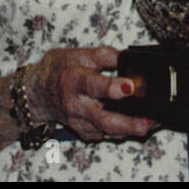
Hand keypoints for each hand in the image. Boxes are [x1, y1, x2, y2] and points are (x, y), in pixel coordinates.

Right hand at [27, 46, 154, 141]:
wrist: (37, 93)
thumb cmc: (59, 70)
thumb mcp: (77, 54)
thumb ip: (103, 55)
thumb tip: (127, 56)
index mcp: (74, 80)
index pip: (92, 84)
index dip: (111, 87)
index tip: (130, 87)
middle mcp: (76, 105)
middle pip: (103, 119)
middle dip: (129, 123)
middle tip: (150, 121)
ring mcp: (80, 122)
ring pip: (107, 131)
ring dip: (131, 130)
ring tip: (151, 123)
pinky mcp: (84, 132)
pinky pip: (106, 135)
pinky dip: (123, 131)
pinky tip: (138, 125)